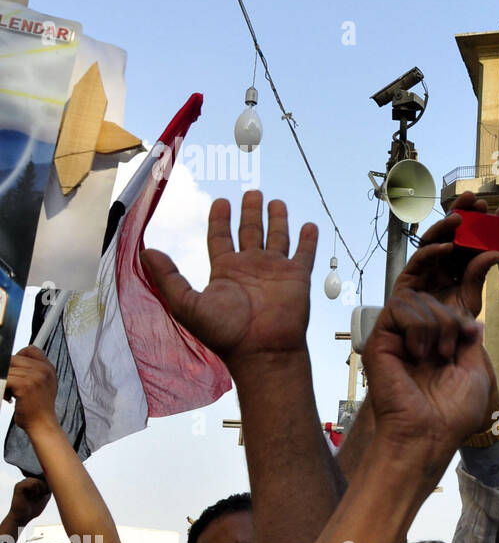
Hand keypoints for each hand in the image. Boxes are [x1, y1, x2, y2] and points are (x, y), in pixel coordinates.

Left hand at [4, 347, 59, 434]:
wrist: (42, 423)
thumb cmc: (38, 407)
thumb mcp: (42, 385)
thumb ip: (33, 371)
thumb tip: (11, 362)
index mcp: (48, 368)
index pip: (30, 350)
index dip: (18, 357)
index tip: (14, 370)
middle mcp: (44, 370)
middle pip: (14, 358)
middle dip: (7, 371)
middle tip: (9, 385)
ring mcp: (35, 376)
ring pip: (7, 369)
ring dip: (4, 381)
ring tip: (9, 394)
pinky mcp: (25, 385)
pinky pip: (4, 379)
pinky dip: (2, 388)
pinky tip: (8, 397)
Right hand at [6, 477, 50, 527]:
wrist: (22, 517)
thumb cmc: (33, 508)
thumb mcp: (45, 496)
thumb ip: (49, 486)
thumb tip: (57, 478)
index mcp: (33, 482)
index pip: (45, 477)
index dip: (48, 485)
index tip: (44, 494)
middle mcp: (27, 480)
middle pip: (43, 478)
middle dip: (45, 489)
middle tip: (38, 497)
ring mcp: (22, 482)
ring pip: (38, 481)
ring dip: (40, 491)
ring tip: (34, 497)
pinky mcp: (19, 486)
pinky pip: (33, 483)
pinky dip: (35, 491)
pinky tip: (30, 497)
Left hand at [142, 192, 316, 372]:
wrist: (262, 350)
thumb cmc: (225, 332)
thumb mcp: (186, 304)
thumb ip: (168, 277)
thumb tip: (146, 252)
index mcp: (226, 271)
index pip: (221, 237)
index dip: (220, 219)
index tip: (221, 201)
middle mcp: (251, 267)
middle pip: (250, 231)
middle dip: (251, 212)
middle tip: (252, 193)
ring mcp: (275, 271)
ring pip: (277, 237)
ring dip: (277, 219)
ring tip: (276, 202)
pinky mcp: (297, 277)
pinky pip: (304, 253)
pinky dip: (308, 239)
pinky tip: (309, 226)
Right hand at [363, 289, 489, 457]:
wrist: (428, 436)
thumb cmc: (451, 416)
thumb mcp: (475, 372)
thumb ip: (471, 342)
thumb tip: (474, 321)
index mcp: (434, 349)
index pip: (444, 309)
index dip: (460, 315)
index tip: (471, 334)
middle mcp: (413, 343)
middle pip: (429, 299)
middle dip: (448, 317)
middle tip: (449, 352)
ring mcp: (395, 342)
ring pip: (412, 299)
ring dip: (433, 321)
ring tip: (435, 354)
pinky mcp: (379, 343)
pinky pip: (395, 307)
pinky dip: (415, 323)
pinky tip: (419, 352)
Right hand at [396, 192, 498, 316]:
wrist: (429, 352)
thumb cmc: (450, 327)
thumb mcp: (469, 299)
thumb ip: (478, 276)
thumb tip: (497, 252)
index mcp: (454, 267)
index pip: (466, 239)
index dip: (476, 222)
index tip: (489, 207)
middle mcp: (437, 265)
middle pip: (448, 234)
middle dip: (460, 214)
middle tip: (474, 199)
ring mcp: (421, 270)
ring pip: (432, 241)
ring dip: (444, 227)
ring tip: (460, 217)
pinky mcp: (406, 280)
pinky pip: (419, 261)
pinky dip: (432, 252)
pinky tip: (447, 247)